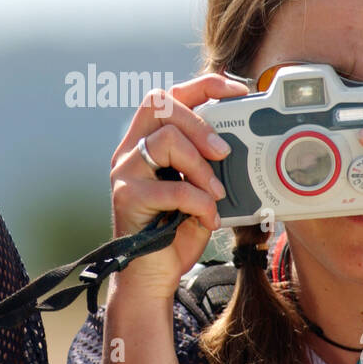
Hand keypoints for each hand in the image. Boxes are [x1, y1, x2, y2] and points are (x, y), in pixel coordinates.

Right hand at [109, 74, 248, 295]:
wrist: (152, 278)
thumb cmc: (174, 233)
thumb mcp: (197, 189)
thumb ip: (206, 164)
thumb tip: (237, 142)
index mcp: (146, 142)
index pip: (169, 96)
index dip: (204, 85)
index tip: (237, 90)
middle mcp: (130, 150)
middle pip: (162, 104)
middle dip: (201, 124)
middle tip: (224, 153)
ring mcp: (125, 171)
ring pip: (167, 140)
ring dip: (201, 168)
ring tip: (216, 194)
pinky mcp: (127, 197)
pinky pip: (173, 187)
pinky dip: (200, 202)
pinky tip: (207, 219)